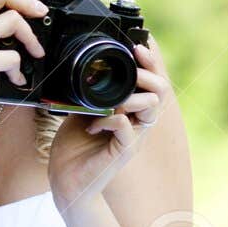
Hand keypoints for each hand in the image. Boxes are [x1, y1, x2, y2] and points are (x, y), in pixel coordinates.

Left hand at [46, 36, 173, 208]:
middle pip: (160, 92)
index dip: (150, 63)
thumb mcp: (81, 111)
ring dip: (131, 95)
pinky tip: (95, 123)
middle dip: (149, 73)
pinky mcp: (122, 152)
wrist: (66, 180)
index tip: (139, 46)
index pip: (151, 83)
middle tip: (134, 61)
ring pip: (150, 108)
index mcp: (130, 112)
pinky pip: (126, 127)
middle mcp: (136, 124)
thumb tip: (88, 68)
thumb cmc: (74, 148)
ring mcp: (132, 138)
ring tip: (112, 97)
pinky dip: (111, 118)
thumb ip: (91, 93)